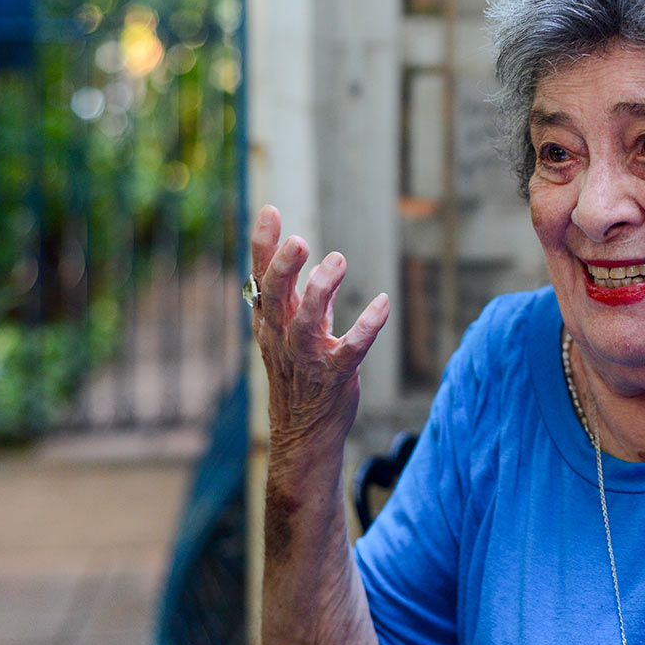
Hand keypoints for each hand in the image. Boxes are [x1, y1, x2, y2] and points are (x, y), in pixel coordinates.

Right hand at [251, 204, 390, 451]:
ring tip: (336, 260)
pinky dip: (367, 326)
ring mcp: (307, 358)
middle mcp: (283, 337)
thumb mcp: (293, 334)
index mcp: (271, 322)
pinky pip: (350, 349)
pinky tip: (383, 304)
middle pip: (276, 296)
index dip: (263, 245)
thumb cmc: (300, 376)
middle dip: (284, 266)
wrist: (303, 434)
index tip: (271, 210)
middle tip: (300, 239)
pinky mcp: (335, 376)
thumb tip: (314, 266)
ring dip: (320, 291)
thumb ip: (302, 299)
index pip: (261, 278)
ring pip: (307, 322)